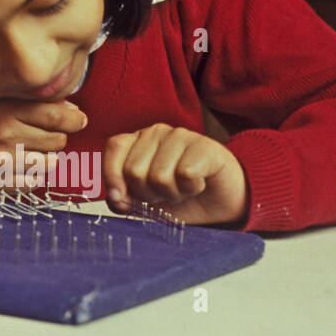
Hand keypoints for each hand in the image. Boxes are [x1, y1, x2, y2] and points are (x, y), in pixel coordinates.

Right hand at [0, 97, 87, 193]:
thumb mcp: (7, 99)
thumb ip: (40, 102)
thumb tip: (75, 113)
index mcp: (5, 110)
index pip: (55, 116)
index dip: (73, 118)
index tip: (79, 120)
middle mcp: (4, 137)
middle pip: (57, 140)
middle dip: (56, 137)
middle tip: (40, 134)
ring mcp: (2, 163)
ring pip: (51, 163)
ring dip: (48, 157)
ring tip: (30, 149)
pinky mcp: (1, 183)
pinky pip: (37, 182)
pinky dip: (35, 175)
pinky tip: (22, 165)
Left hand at [103, 124, 248, 225]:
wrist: (224, 200)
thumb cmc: (182, 197)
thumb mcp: (147, 203)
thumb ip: (125, 199)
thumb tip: (115, 199)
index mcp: (137, 140)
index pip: (114, 148)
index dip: (112, 176)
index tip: (121, 199)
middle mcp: (156, 132)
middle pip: (134, 170)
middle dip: (148, 194)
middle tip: (166, 194)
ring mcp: (181, 136)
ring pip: (159, 176)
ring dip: (172, 194)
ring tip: (183, 189)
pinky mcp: (205, 146)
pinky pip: (185, 175)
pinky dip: (191, 189)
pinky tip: (199, 184)